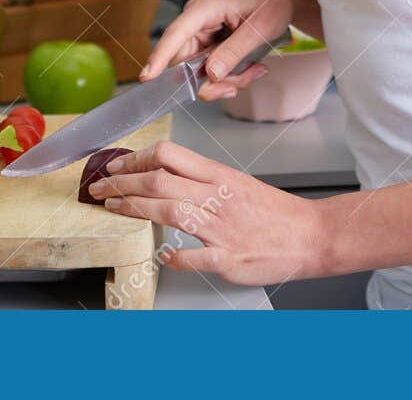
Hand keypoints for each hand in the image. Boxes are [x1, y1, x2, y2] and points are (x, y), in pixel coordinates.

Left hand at [85, 140, 328, 285]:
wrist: (311, 234)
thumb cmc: (274, 213)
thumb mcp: (236, 183)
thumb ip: (201, 181)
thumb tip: (165, 179)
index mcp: (218, 175)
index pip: (168, 155)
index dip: (135, 158)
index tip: (116, 166)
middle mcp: (217, 196)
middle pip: (159, 180)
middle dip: (122, 182)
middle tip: (100, 188)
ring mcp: (222, 227)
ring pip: (169, 210)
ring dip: (135, 209)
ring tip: (113, 210)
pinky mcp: (229, 257)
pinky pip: (193, 257)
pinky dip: (173, 257)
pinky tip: (162, 256)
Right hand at [141, 0, 300, 99]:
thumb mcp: (260, 28)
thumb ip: (235, 51)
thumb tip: (211, 74)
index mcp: (206, 8)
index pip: (176, 34)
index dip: (160, 57)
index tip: (147, 76)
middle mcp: (198, 20)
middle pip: (186, 64)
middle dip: (214, 81)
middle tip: (237, 84)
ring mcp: (203, 33)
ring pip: (200, 72)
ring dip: (228, 79)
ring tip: (253, 69)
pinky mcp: (210, 43)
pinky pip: (212, 69)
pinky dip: (232, 74)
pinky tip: (251, 66)